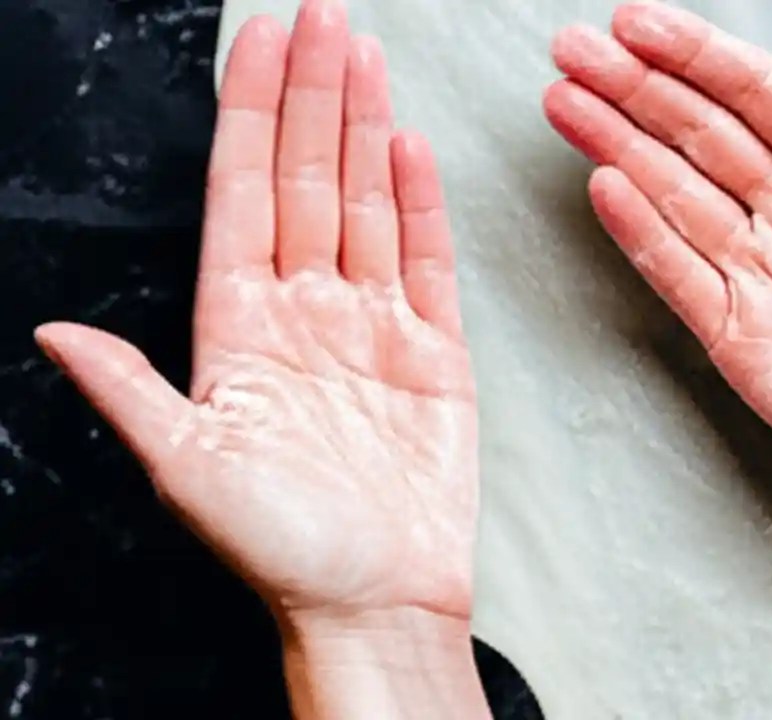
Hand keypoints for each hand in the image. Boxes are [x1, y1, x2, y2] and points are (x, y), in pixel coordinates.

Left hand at [36, 0, 475, 622]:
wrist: (376, 601)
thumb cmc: (282, 549)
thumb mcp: (187, 471)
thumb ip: (130, 391)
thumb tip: (53, 333)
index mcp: (240, 330)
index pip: (240, 198)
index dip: (249, 117)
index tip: (260, 46)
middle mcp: (303, 313)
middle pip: (304, 182)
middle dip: (312, 97)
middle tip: (324, 19)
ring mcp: (371, 327)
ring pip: (364, 206)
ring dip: (364, 130)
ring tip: (364, 58)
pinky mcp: (433, 353)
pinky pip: (426, 262)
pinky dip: (421, 205)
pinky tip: (411, 150)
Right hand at [544, 3, 771, 515]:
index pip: (756, 97)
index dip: (694, 58)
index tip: (636, 26)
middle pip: (700, 135)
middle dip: (634, 89)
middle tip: (574, 52)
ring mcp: (757, 271)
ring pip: (674, 191)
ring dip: (617, 144)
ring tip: (565, 103)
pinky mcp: (731, 330)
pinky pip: (674, 267)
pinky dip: (637, 227)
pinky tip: (603, 183)